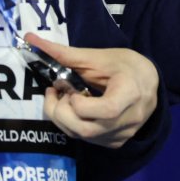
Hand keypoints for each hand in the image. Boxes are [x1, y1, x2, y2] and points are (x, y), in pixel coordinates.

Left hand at [26, 33, 159, 148]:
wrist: (150, 81)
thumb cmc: (126, 65)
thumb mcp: (99, 56)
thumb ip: (65, 53)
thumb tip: (30, 39)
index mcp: (131, 93)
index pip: (106, 110)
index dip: (80, 105)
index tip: (71, 89)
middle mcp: (130, 119)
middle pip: (87, 129)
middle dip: (61, 113)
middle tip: (57, 93)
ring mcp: (124, 134)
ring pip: (84, 137)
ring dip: (64, 120)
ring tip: (64, 99)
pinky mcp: (117, 141)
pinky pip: (89, 140)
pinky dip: (74, 126)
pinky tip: (76, 110)